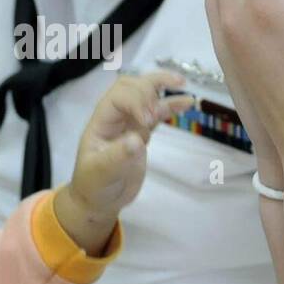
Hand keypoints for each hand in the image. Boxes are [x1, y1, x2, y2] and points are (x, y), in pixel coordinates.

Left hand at [57, 71, 193, 253]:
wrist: (99, 200)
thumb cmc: (94, 186)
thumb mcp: (102, 174)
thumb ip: (117, 157)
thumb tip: (136, 140)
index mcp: (101, 121)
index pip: (118, 97)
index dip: (135, 102)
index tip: (147, 122)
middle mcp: (115, 117)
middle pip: (131, 87)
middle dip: (147, 89)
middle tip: (157, 112)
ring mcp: (130, 123)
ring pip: (145, 95)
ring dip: (161, 86)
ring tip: (181, 83)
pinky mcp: (142, 133)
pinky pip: (157, 113)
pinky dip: (171, 105)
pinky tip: (189, 101)